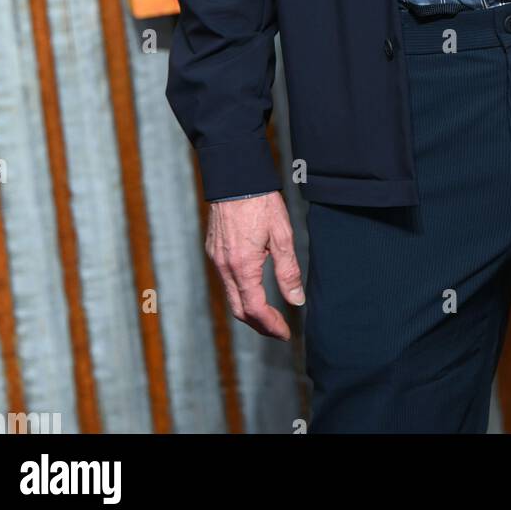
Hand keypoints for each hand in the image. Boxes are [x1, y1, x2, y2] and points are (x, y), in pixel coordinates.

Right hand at [205, 191, 304, 338]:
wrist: (236, 177)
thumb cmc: (261, 201)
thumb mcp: (282, 235)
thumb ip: (288, 271)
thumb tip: (296, 300)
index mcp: (242, 266)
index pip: (255, 309)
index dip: (271, 325)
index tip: (285, 332)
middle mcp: (224, 267)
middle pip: (239, 310)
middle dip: (259, 325)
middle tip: (278, 330)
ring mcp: (216, 259)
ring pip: (231, 297)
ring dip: (250, 310)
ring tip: (270, 313)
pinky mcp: (214, 250)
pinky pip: (226, 281)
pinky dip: (241, 293)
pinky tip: (255, 288)